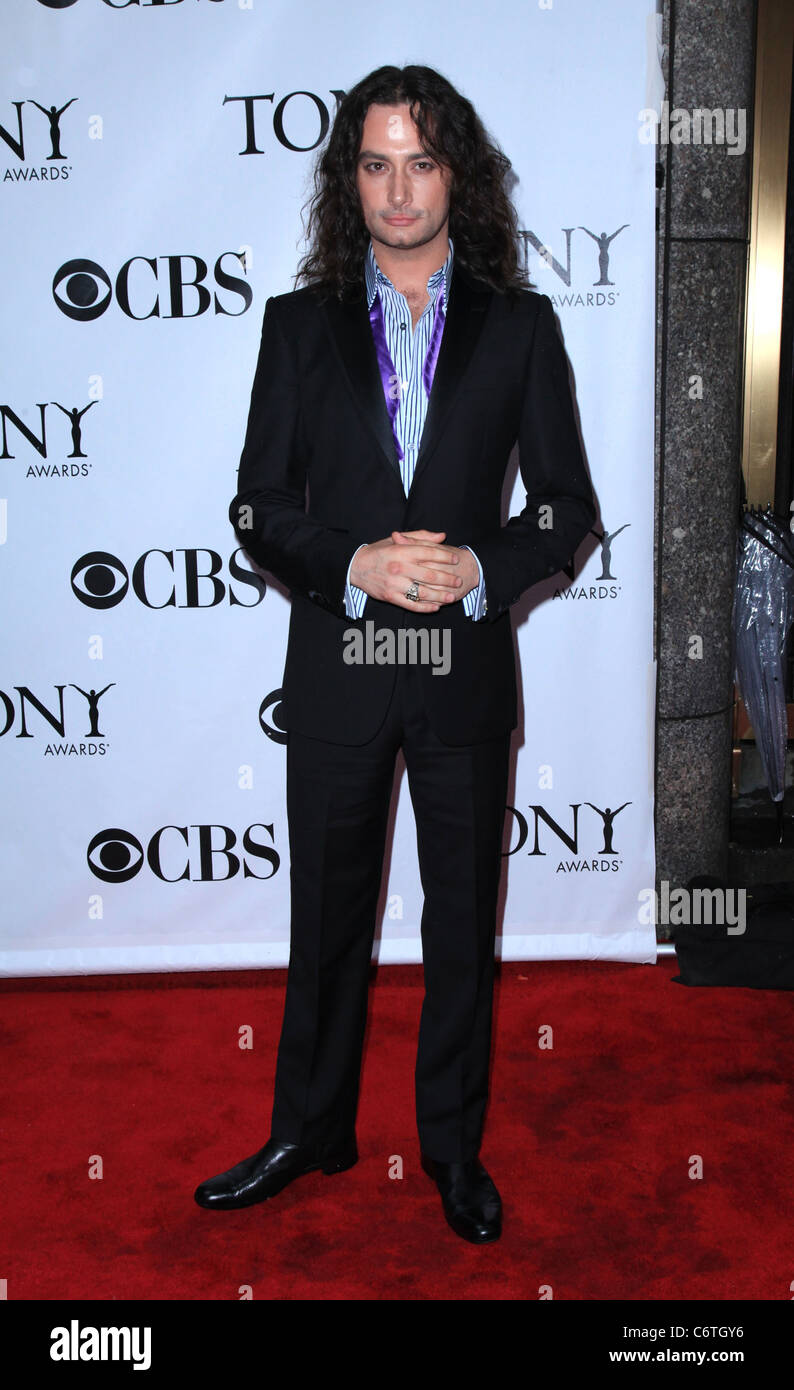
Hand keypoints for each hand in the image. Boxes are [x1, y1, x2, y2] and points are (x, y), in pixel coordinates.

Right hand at [349, 530, 472, 611]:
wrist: (355, 567)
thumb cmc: (379, 552)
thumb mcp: (396, 539)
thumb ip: (420, 537)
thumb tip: (442, 536)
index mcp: (401, 550)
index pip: (429, 553)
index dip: (445, 556)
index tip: (456, 559)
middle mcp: (399, 567)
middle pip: (430, 575)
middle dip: (447, 579)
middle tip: (459, 581)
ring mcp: (394, 583)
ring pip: (423, 592)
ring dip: (440, 596)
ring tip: (452, 596)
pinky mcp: (390, 596)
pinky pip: (411, 604)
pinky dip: (425, 607)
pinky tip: (435, 607)